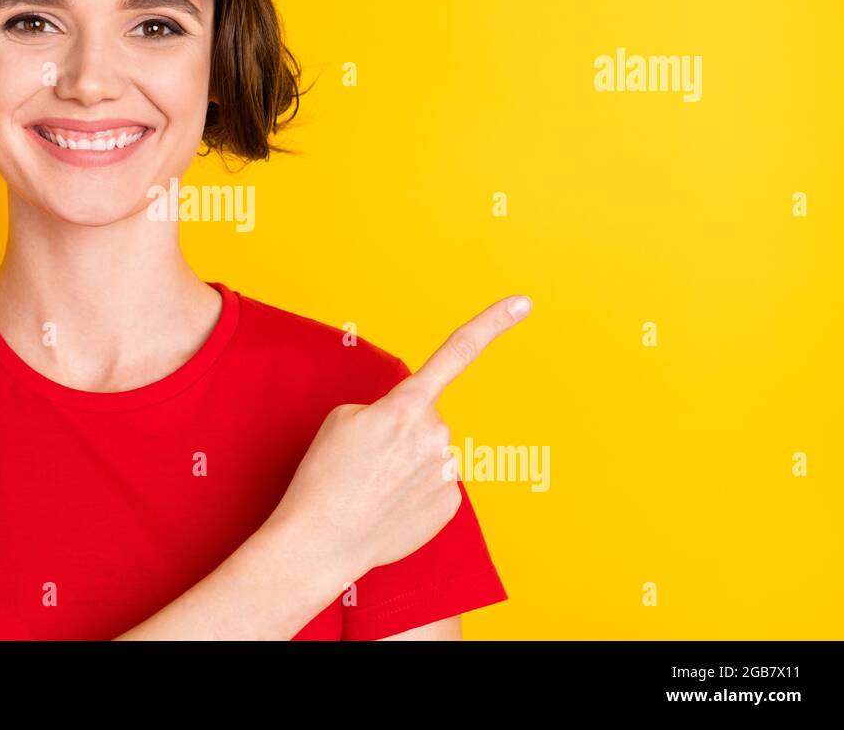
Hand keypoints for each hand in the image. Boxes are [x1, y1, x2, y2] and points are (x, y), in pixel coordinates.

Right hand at [267, 294, 531, 585]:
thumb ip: (385, 409)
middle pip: (425, 419)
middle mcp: (436, 435)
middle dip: (400, 432)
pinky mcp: (450, 505)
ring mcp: (447, 473)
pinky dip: (413, 492)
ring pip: (430, 454)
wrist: (321, 541)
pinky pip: (434, 484)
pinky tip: (388, 506)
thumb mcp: (342, 419)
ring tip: (371, 488)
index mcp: (406, 406)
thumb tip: (413, 431)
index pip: (457, 352)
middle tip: (364, 460)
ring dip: (405, 465)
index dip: (492, 323)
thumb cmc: (324, 477)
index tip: (522, 303)